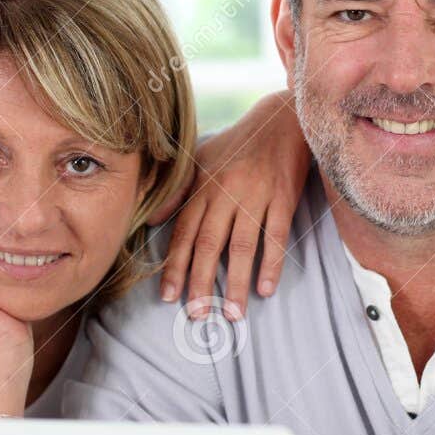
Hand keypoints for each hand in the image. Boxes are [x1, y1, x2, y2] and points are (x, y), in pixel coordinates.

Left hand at [156, 90, 309, 318]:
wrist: (282, 120)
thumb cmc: (240, 144)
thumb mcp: (202, 160)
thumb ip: (177, 192)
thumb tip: (151, 221)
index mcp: (203, 187)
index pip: (184, 233)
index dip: (175, 266)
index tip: (168, 296)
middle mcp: (225, 193)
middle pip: (209, 244)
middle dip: (201, 282)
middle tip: (197, 314)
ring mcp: (255, 195)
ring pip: (241, 246)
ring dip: (237, 283)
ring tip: (233, 314)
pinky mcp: (283, 197)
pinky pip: (276, 235)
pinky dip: (271, 264)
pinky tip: (266, 288)